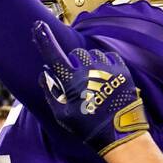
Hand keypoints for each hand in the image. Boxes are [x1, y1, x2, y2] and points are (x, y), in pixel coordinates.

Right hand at [32, 22, 148, 156]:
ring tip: (92, 79)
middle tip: (76, 78)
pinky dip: (105, 62)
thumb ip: (51, 92)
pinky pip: (110, 56)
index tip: (39, 27)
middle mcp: (90, 71)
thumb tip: (45, 73)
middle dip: (73, 62)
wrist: (119, 135)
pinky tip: (104, 75)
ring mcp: (108, 69)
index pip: (54, 55)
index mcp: (72, 82)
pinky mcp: (123, 71)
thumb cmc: (88, 127)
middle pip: (76, 53)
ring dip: (90, 62)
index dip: (45, 40)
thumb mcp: (62, 115)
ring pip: (94, 54)